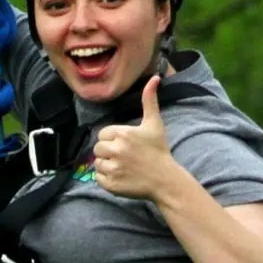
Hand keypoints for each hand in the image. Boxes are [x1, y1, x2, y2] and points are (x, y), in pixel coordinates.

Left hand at [92, 77, 178, 201]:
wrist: (165, 180)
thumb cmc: (159, 150)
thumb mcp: (155, 124)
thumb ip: (149, 100)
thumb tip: (155, 77)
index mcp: (122, 134)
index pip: (103, 135)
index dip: (113, 140)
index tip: (127, 146)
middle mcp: (116, 150)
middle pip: (97, 148)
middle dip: (108, 152)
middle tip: (125, 157)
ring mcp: (113, 168)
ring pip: (97, 163)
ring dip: (107, 165)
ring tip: (124, 167)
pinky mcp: (111, 184)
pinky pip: (97, 178)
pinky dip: (106, 179)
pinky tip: (121, 177)